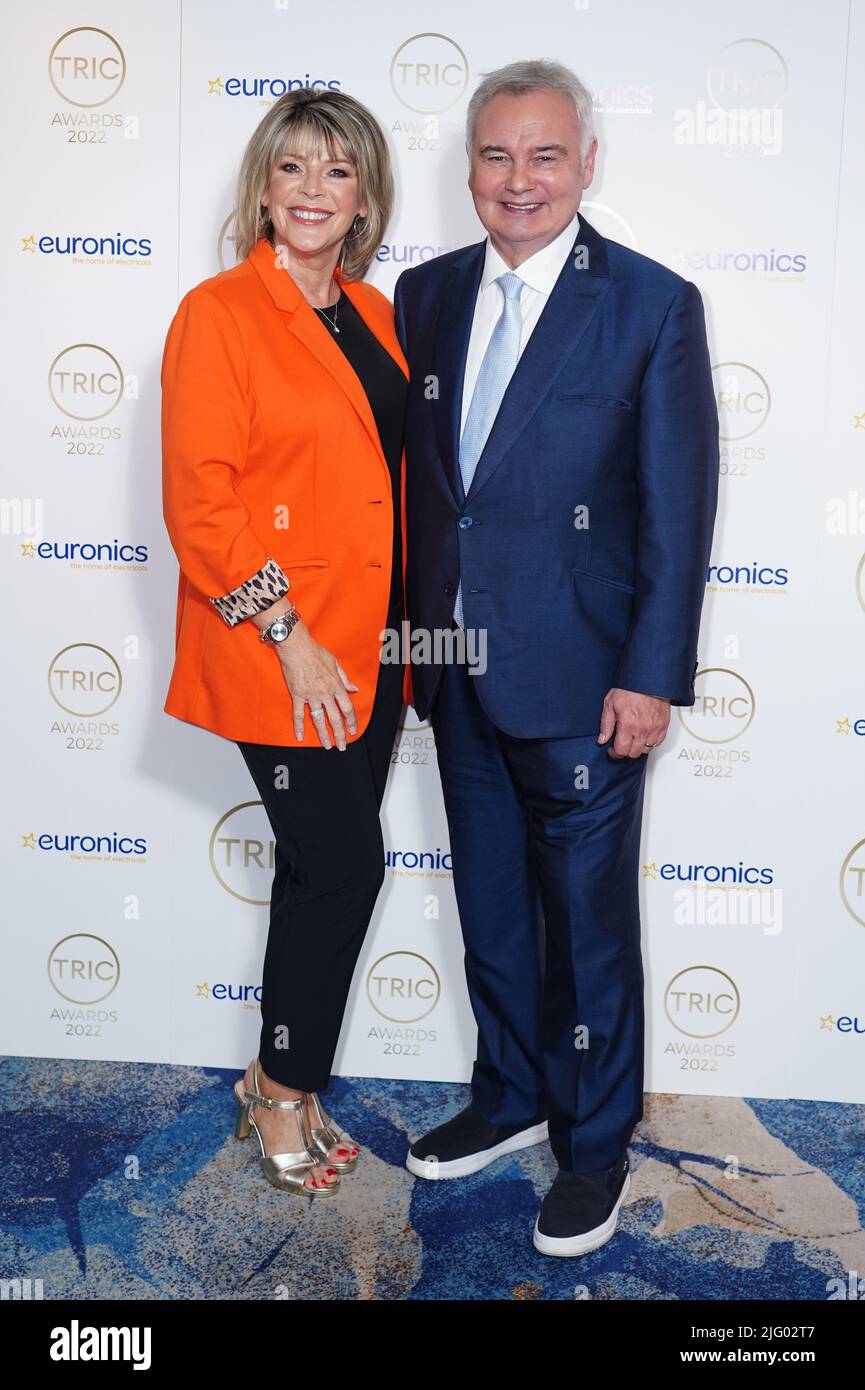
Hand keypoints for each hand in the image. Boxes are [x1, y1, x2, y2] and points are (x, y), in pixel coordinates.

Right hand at [273, 619, 357, 749]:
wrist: (297, 647)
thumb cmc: (316, 652)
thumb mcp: (335, 663)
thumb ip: (344, 678)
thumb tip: (354, 689)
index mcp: (336, 685)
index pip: (347, 708)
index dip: (351, 721)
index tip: (352, 731)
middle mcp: (325, 693)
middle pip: (335, 718)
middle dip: (340, 734)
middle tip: (342, 746)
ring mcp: (311, 695)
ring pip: (319, 720)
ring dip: (323, 734)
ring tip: (327, 746)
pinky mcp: (298, 695)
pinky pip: (299, 714)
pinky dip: (299, 726)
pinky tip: (299, 736)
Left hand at [597, 687, 670, 759]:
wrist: (648, 678)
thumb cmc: (630, 688)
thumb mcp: (610, 703)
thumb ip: (606, 725)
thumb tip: (602, 739)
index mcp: (628, 726)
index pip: (621, 751)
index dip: (614, 753)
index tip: (612, 749)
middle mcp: (643, 730)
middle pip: (633, 753)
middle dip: (625, 751)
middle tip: (621, 744)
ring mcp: (655, 729)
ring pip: (646, 750)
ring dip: (638, 747)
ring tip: (633, 739)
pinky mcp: (664, 725)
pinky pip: (658, 743)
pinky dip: (650, 743)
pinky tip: (644, 736)